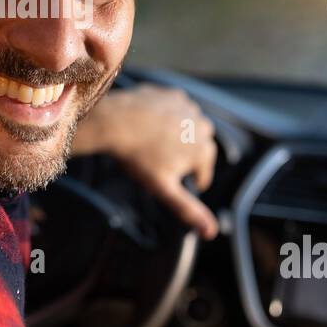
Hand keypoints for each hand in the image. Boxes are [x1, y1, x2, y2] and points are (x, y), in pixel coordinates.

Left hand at [72, 84, 219, 239]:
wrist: (115, 122)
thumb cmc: (138, 157)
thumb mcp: (164, 188)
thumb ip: (189, 209)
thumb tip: (211, 232)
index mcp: (205, 151)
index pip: (202, 174)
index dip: (186, 181)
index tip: (169, 180)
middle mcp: (203, 126)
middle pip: (197, 149)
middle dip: (182, 156)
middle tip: (157, 161)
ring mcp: (189, 107)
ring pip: (187, 128)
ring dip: (177, 135)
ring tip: (153, 143)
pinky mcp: (173, 94)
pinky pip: (174, 110)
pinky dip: (167, 117)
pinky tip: (150, 124)